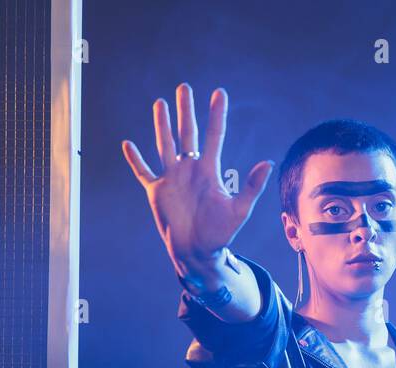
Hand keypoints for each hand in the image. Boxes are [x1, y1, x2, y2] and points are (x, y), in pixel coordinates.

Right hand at [121, 84, 274, 280]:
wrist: (197, 252)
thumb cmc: (220, 234)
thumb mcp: (239, 210)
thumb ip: (251, 186)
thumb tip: (267, 162)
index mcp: (209, 170)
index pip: (213, 135)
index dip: (216, 114)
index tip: (219, 93)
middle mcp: (189, 169)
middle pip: (186, 133)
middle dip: (185, 110)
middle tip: (184, 87)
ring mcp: (172, 178)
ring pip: (165, 145)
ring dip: (161, 125)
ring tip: (160, 103)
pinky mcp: (156, 191)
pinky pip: (143, 172)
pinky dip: (135, 159)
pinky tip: (128, 144)